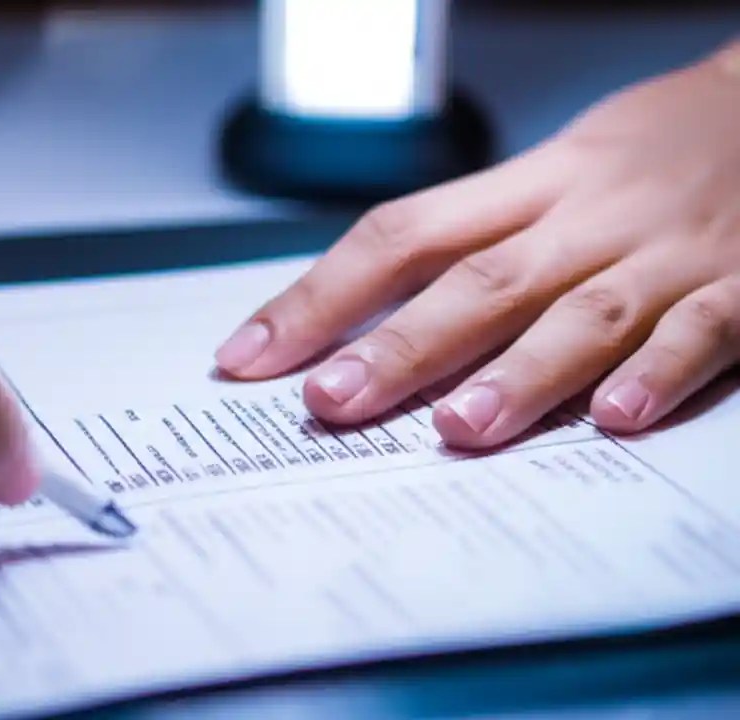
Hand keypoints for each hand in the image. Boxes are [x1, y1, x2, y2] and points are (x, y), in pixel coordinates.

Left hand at [217, 40, 739, 447]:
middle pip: (478, 282)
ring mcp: (667, 254)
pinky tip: (615, 416)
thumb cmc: (660, 146)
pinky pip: (704, 329)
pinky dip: (661, 370)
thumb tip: (363, 310)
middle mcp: (586, 218)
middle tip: (329, 403)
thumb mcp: (559, 170)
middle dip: (400, 346)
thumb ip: (478, 237)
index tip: (249, 357)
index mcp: (530, 185)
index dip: (319, 297)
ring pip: (582, 314)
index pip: (401, 236)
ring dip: (519, 372)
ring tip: (455, 426)